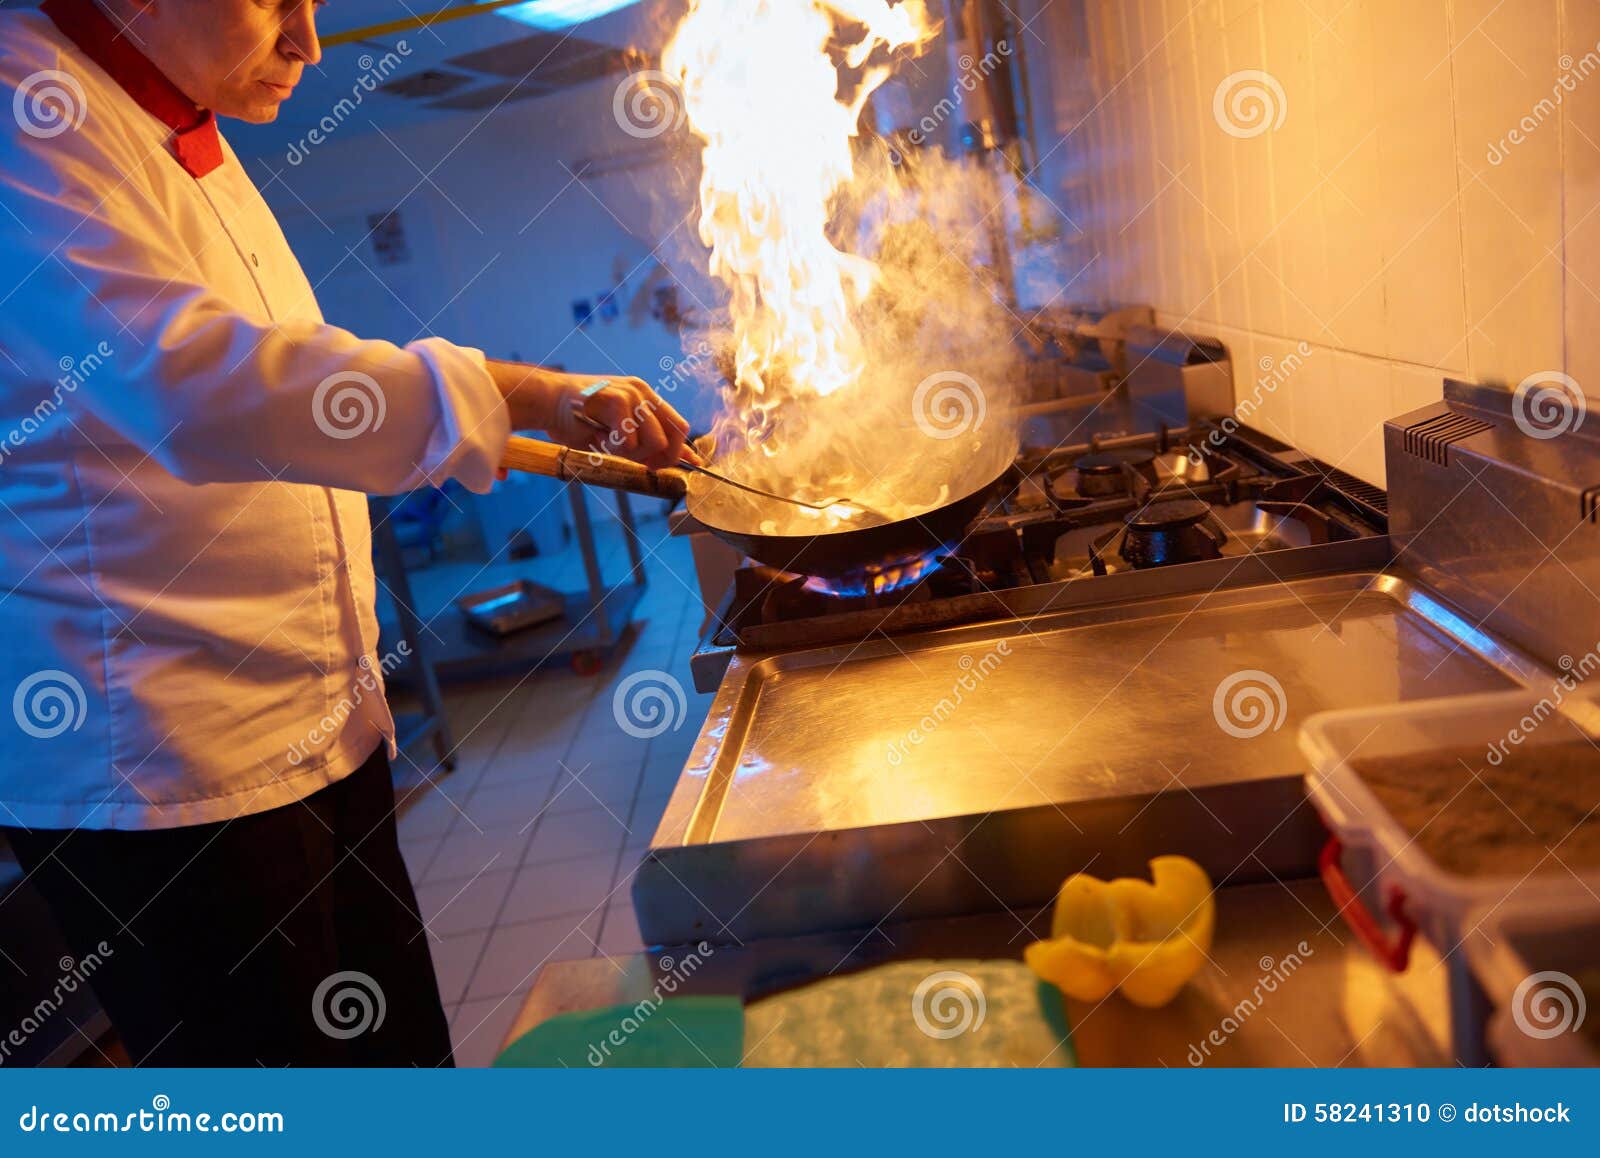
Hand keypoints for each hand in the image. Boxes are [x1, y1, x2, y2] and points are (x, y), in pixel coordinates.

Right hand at [487, 361, 701, 473]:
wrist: (546, 402)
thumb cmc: (579, 421)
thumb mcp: (618, 433)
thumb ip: (647, 443)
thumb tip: (683, 459)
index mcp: (646, 398)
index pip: (679, 426)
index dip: (680, 452)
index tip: (676, 468)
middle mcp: (643, 392)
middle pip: (673, 436)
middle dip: (659, 458)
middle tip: (632, 458)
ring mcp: (631, 393)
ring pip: (652, 441)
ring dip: (631, 454)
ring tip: (608, 445)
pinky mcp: (616, 399)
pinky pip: (629, 439)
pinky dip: (615, 449)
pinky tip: (599, 440)